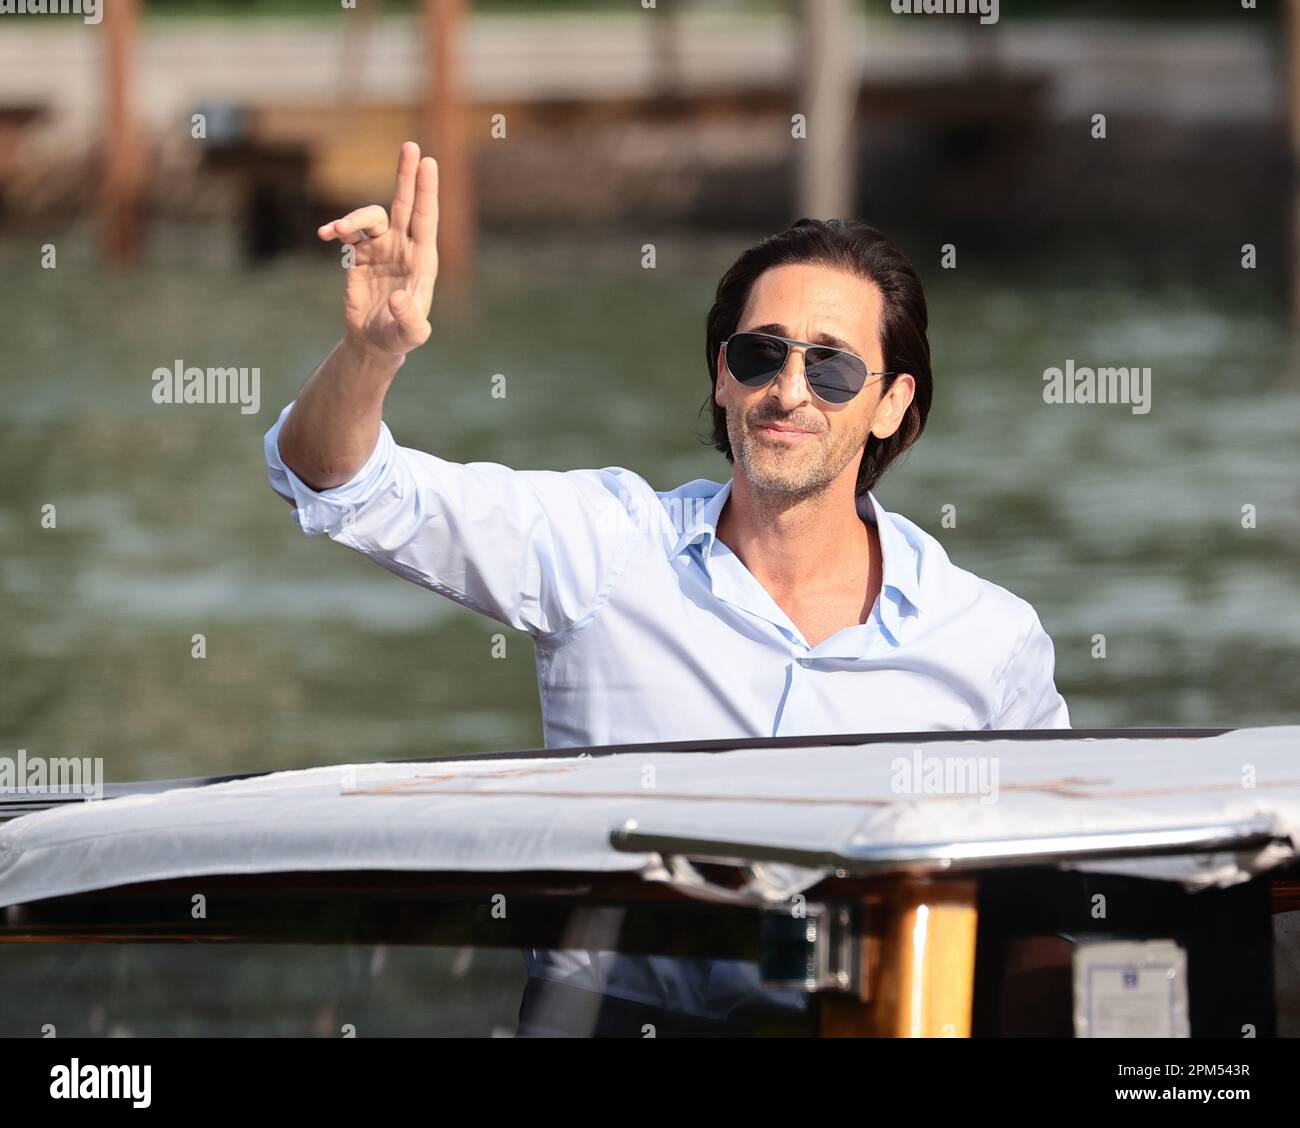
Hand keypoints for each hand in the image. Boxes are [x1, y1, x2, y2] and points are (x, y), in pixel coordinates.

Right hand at [317, 141, 438, 357]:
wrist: (374, 341)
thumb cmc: (399, 337)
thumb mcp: (410, 335)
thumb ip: (409, 320)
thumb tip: (398, 300)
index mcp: (422, 260)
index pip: (426, 220)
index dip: (426, 192)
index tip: (428, 163)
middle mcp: (403, 248)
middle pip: (406, 204)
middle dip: (406, 176)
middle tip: (410, 146)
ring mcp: (381, 248)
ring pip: (370, 217)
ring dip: (354, 218)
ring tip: (338, 231)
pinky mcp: (359, 254)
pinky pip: (348, 232)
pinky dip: (337, 228)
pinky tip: (326, 234)